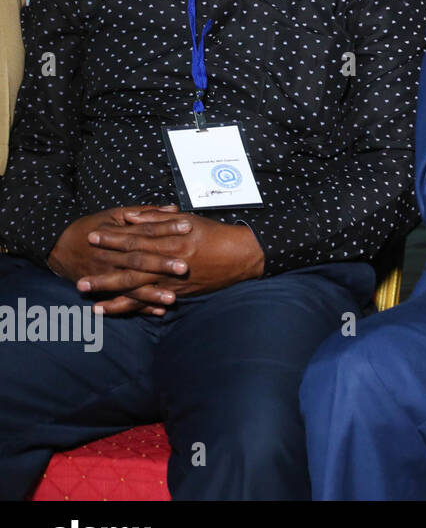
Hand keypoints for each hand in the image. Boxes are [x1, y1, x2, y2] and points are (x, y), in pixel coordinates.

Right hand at [48, 206, 192, 315]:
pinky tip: (158, 311)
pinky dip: (140, 307)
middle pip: (140, 261)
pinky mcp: (102, 289)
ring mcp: (107, 274)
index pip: (146, 232)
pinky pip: (123, 300)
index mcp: (118, 235)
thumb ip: (145, 213)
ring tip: (172, 298)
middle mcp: (112, 256)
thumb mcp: (115, 214)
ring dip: (152, 293)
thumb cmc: (92, 227)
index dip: (167, 229)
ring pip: (132, 285)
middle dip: (161, 265)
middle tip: (184, 268)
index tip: (188, 228)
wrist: (58, 245)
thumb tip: (173, 209)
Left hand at [73, 206, 263, 313]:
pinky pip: (152, 301)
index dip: (113, 239)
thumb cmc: (215, 234)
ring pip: (138, 289)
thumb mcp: (188, 219)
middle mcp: (168, 261)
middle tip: (81, 280)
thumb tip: (133, 217)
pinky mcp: (179, 292)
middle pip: (131, 268)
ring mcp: (173, 280)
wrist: (241, 255)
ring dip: (113, 295)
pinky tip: (116, 311)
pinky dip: (133, 307)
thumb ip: (159, 218)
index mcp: (170, 240)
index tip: (92, 237)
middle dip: (105, 274)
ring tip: (91, 301)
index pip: (135, 238)